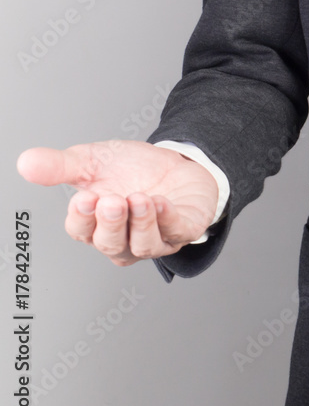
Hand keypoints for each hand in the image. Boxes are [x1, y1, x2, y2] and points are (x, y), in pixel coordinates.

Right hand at [16, 140, 219, 265]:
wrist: (176, 161)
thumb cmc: (132, 169)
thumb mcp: (92, 160)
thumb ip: (60, 166)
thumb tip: (26, 163)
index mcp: (97, 225)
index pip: (81, 231)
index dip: (82, 218)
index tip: (85, 198)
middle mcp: (125, 239)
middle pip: (110, 244)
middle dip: (110, 223)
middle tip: (110, 201)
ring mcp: (156, 238)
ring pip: (143, 245)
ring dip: (139, 223)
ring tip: (138, 199)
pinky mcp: (185, 229)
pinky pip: (177, 232)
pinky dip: (168, 219)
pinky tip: (160, 202)